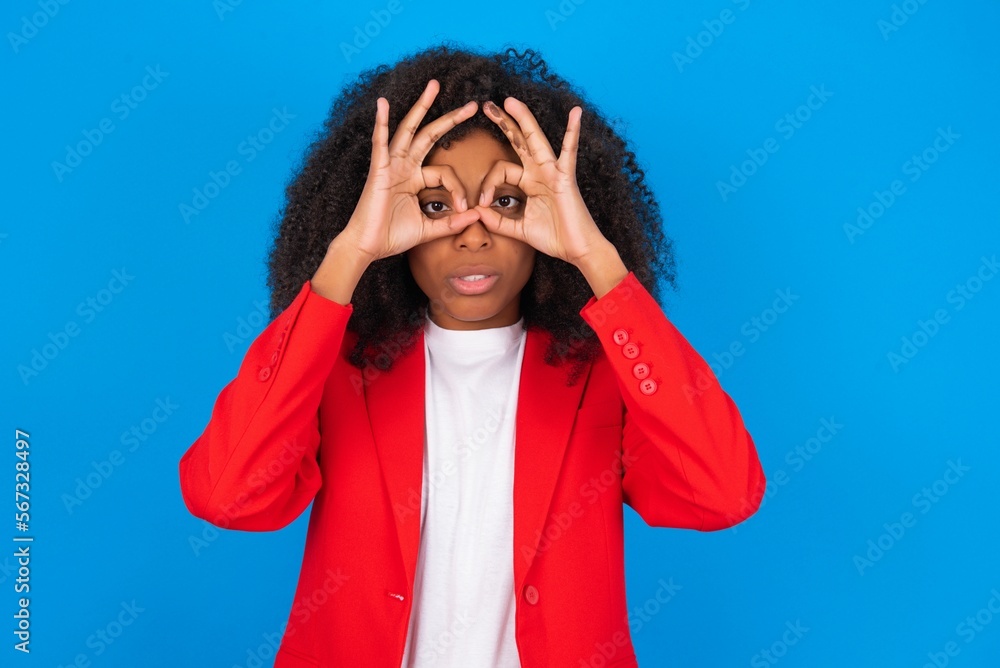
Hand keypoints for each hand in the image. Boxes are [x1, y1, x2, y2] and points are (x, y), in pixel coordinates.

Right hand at [338, 79, 483, 262]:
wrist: (368, 247)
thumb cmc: (392, 237)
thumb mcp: (429, 229)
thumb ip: (452, 222)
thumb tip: (477, 215)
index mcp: (414, 179)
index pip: (444, 172)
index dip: (458, 189)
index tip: (466, 208)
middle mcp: (403, 167)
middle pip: (430, 135)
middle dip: (450, 119)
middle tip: (472, 105)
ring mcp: (390, 165)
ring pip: (409, 130)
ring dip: (422, 107)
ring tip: (435, 86)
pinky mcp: (378, 170)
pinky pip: (380, 143)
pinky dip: (380, 123)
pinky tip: (382, 103)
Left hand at [472, 98, 609, 265]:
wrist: (577, 250)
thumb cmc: (554, 238)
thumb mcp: (519, 230)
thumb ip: (497, 222)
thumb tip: (476, 213)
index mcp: (530, 182)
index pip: (502, 169)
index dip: (487, 183)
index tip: (481, 203)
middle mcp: (541, 172)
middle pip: (519, 141)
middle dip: (503, 123)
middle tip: (486, 105)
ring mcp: (554, 172)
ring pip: (536, 140)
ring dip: (523, 119)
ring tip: (509, 102)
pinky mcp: (566, 178)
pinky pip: (569, 152)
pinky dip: (573, 132)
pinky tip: (575, 113)